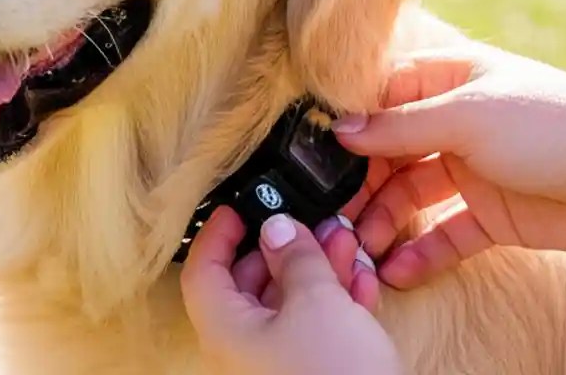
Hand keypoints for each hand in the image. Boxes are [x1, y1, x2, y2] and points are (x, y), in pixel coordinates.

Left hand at [180, 208, 400, 374]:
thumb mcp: (316, 301)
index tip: (240, 207)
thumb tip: (277, 228)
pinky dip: (336, 302)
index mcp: (226, 330)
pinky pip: (314, 331)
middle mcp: (244, 351)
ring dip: (318, 269)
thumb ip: (296, 257)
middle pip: (250, 285)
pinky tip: (362, 281)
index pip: (203, 272)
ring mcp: (278, 366)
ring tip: (347, 242)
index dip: (218, 234)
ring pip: (289, 305)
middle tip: (313, 220)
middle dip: (285, 248)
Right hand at [334, 47, 565, 288]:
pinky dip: (420, 252)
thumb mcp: (467, 115)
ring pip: (411, 195)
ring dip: (384, 221)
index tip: (314, 149)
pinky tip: (396, 270)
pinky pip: (444, 235)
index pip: (384, 94)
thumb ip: (401, 125)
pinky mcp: (492, 215)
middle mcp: (458, 122)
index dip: (350, 120)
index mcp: (452, 79)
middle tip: (332, 212)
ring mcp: (474, 170)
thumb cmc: (554, 125)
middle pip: (390, 150)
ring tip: (362, 248)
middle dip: (361, 180)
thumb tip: (341, 130)